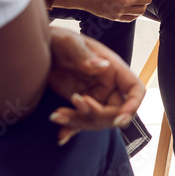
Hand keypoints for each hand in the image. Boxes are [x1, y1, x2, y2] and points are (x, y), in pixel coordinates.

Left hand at [47, 28, 145, 145]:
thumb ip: (85, 55)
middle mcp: (108, 85)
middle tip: (75, 103)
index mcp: (113, 69)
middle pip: (116, 111)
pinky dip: (71, 129)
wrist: (39, 49)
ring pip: (97, 120)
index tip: (119, 118)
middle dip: (98, 115)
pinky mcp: (80, 104)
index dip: (133, 105)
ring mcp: (94, 96)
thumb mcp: (70, 43)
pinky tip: (61, 135)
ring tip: (57, 115)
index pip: (134, 89)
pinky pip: (81, 122)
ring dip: (79, 122)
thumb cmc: (59, 40)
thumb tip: (103, 65)